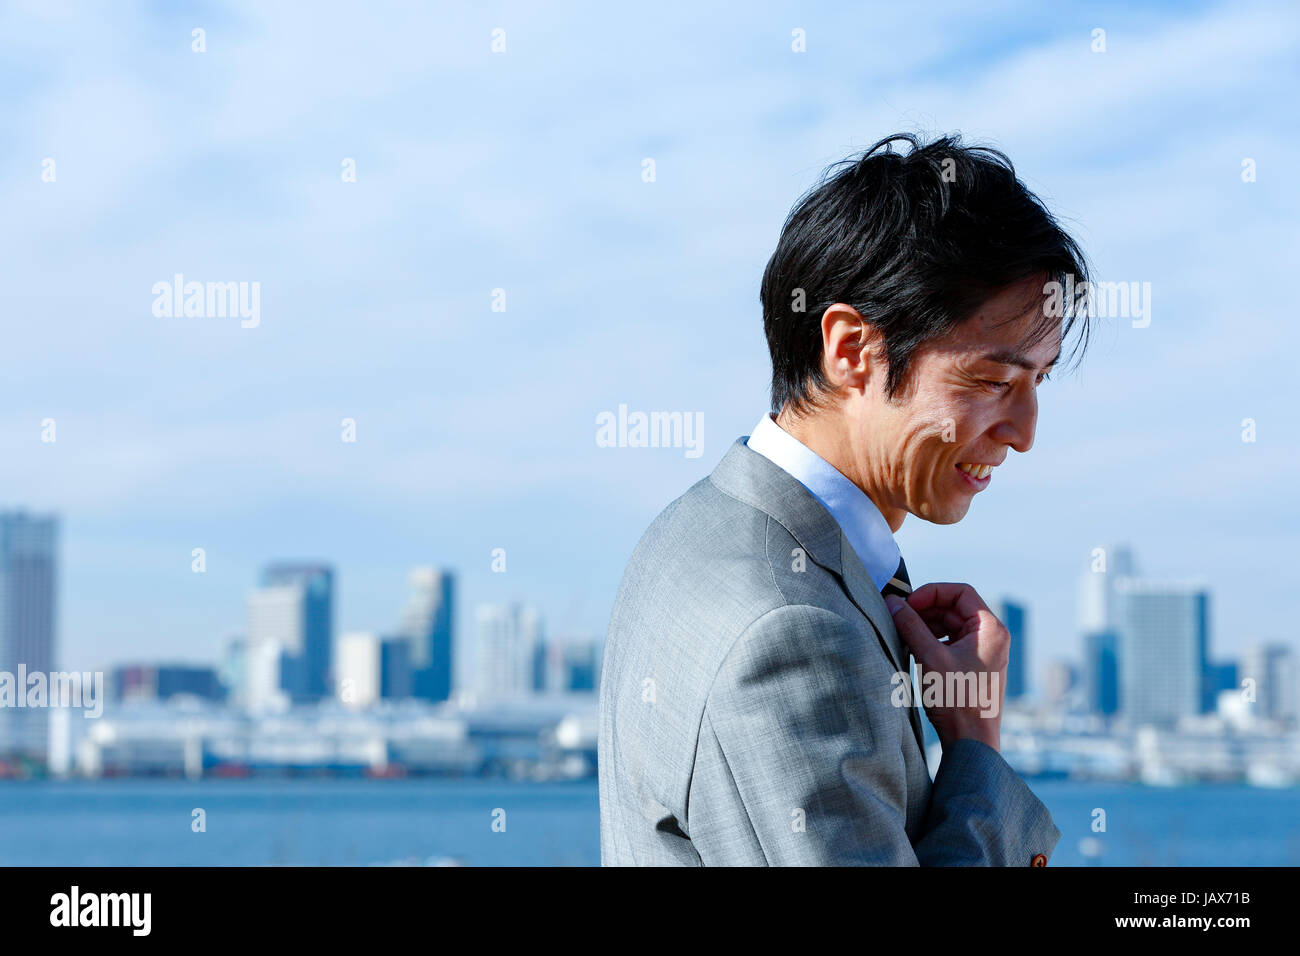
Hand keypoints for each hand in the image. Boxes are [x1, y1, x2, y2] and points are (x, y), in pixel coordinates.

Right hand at [884, 582, 1007, 752]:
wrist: (971, 743)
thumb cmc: (958, 701)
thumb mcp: (930, 657)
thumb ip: (910, 625)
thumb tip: (892, 601)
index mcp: (991, 629)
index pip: (960, 592)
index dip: (931, 593)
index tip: (907, 604)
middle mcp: (992, 637)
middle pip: (954, 607)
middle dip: (925, 610)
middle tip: (899, 618)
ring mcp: (983, 652)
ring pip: (950, 624)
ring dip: (926, 625)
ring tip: (904, 634)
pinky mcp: (973, 665)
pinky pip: (950, 641)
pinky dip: (931, 639)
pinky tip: (914, 648)